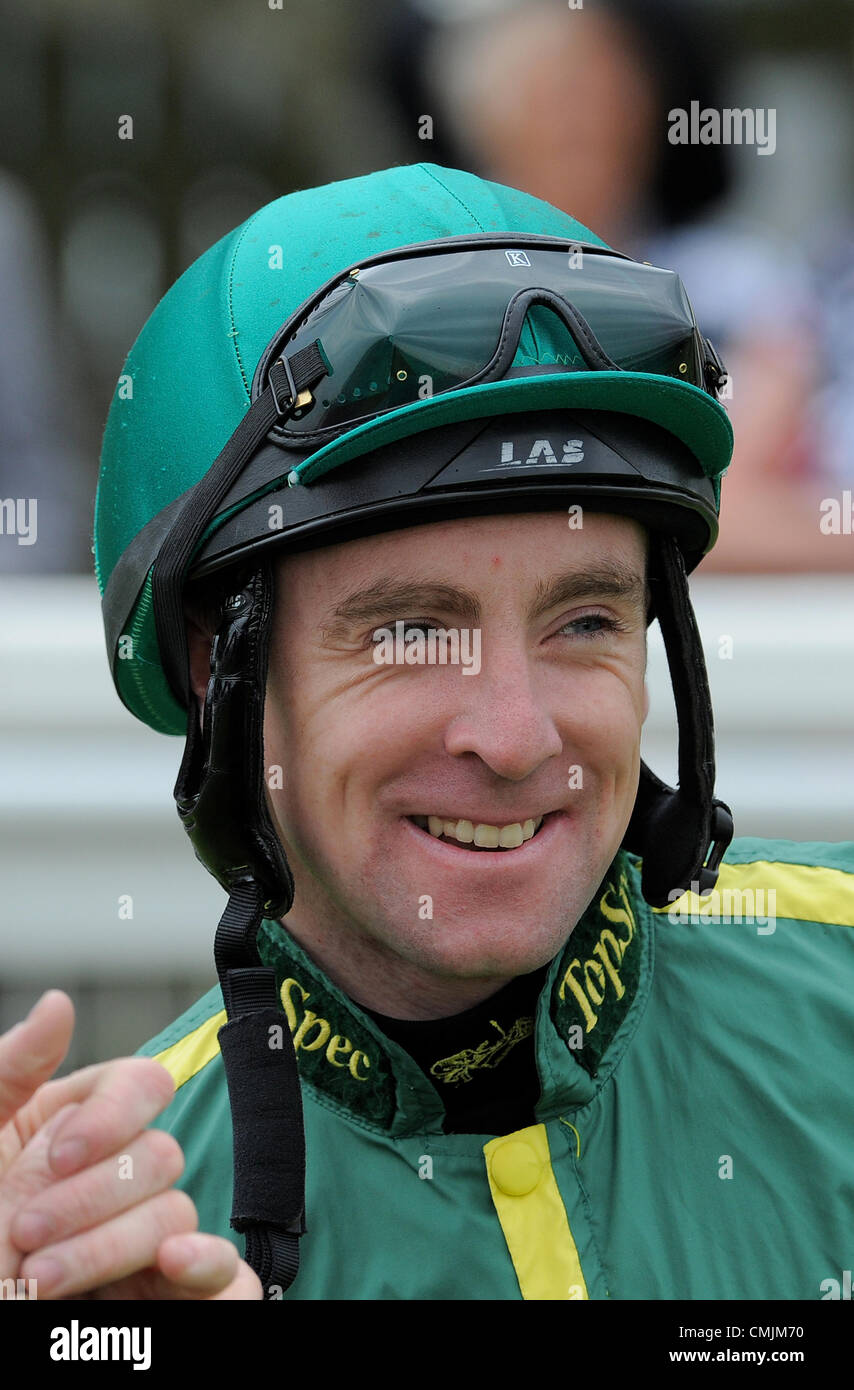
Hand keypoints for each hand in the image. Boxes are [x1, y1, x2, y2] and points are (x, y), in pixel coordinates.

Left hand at [0, 990, 260, 1298]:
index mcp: (71, 1135)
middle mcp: (112, 1183)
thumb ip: (8, 1073)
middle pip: (161, 1153)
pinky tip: (174, 1267)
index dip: (112, 1115)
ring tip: (39, 1283)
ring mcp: (142, 1245)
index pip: (142, 1085)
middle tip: (26, 1233)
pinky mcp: (165, 1301)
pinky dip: (210, 1265)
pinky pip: (228, 1276)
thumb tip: (60, 1002)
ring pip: (176, 1214)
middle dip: (91, 1197)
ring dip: (110, 1248)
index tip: (59, 1156)